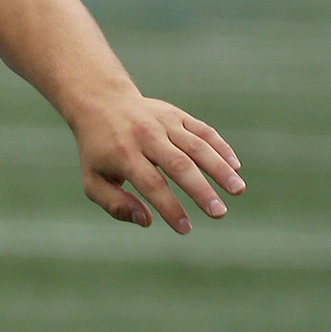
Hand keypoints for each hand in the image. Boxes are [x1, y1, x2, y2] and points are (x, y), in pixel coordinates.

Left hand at [71, 94, 243, 233]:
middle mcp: (145, 136)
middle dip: (201, 190)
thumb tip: (146, 221)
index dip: (169, 207)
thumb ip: (114, 204)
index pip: (151, 184)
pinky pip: (203, 131)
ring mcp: (163, 123)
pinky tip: (235, 167)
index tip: (185, 228)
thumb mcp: (93, 179)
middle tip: (219, 213)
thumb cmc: (99, 151)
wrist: (101, 103)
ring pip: (197, 146)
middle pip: (178, 164)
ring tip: (237, 190)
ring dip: (220, 169)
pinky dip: (221, 147)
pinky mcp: (177, 115)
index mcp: (123, 154)